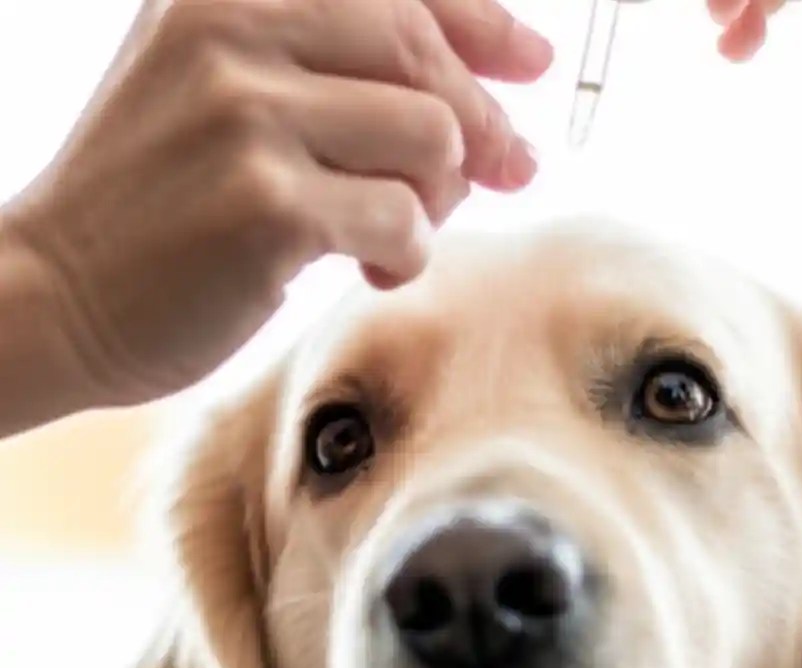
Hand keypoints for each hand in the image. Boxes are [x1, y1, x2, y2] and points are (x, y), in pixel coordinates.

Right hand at [2, 0, 551, 408]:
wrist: (56, 293)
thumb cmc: (162, 196)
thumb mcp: (227, 87)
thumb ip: (343, 66)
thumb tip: (504, 88)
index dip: (481, 22)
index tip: (530, 61)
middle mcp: (232, 31)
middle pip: (427, 61)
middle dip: (479, 127)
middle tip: (500, 173)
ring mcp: (246, 115)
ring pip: (433, 139)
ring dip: (435, 196)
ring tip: (392, 227)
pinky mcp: (266, 205)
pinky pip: (405, 218)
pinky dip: (406, 251)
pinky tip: (369, 265)